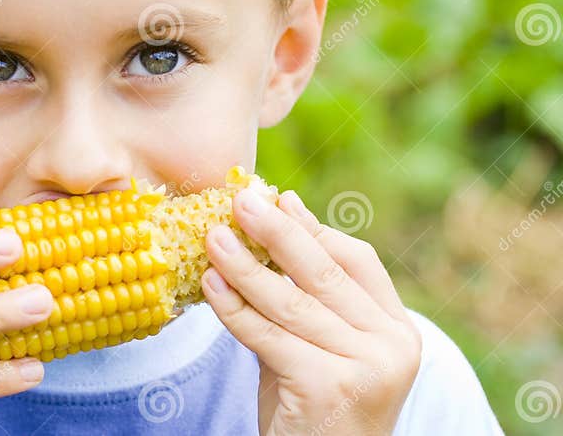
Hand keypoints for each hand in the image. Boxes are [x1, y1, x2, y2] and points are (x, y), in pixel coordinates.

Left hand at [201, 188, 421, 435]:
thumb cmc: (312, 409)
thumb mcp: (319, 346)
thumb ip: (305, 296)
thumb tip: (278, 217)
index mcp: (397, 330)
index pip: (358, 261)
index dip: (314, 228)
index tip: (278, 199)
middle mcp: (392, 346)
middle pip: (324, 274)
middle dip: (277, 232)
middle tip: (241, 200)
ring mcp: (366, 368)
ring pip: (291, 303)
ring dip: (244, 266)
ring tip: (212, 237)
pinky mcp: (328, 387)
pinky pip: (267, 336)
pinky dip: (233, 308)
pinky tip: (210, 283)